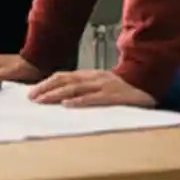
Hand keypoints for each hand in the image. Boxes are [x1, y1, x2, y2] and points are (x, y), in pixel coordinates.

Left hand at [27, 70, 156, 107]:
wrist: (147, 82)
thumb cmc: (122, 87)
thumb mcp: (99, 83)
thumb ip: (83, 88)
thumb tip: (61, 96)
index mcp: (88, 75)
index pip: (62, 76)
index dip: (46, 84)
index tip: (32, 92)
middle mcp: (93, 78)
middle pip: (65, 81)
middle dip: (46, 89)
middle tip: (32, 97)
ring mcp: (103, 85)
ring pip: (76, 88)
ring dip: (57, 94)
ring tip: (44, 101)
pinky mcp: (113, 95)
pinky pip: (94, 98)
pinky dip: (80, 101)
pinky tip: (68, 104)